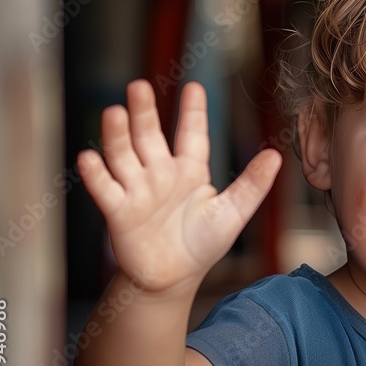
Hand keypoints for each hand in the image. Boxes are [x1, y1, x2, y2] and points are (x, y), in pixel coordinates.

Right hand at [79, 80, 281, 292]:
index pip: (192, 134)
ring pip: (123, 155)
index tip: (194, 87)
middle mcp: (160, 173)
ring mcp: (137, 189)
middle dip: (144, 112)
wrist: (174, 278)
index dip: (193, 112)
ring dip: (117, 135)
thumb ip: (252, 184)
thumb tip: (276, 156)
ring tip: (114, 112)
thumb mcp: (233, 212)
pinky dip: (96, 174)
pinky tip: (89, 158)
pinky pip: (105, 189)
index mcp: (190, 170)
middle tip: (139, 87)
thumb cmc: (203, 244)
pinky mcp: (119, 211)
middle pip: (149, 136)